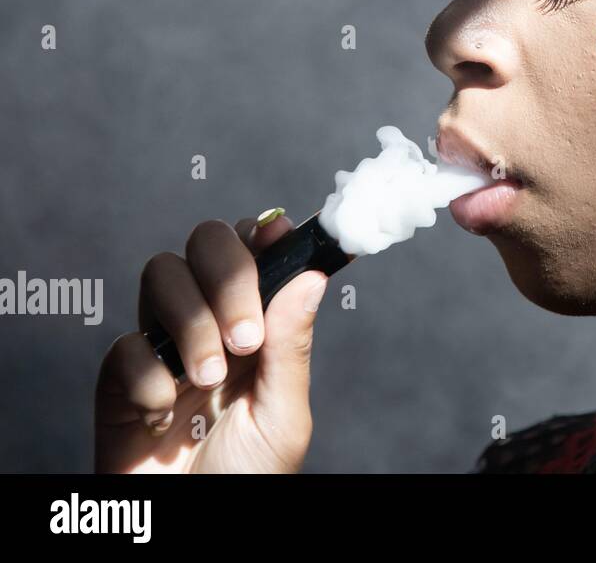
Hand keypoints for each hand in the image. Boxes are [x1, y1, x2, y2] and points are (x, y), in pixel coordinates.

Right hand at [94, 214, 327, 472]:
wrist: (195, 526)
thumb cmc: (247, 475)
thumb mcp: (284, 413)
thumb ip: (293, 346)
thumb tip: (312, 276)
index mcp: (258, 322)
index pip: (256, 250)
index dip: (266, 233)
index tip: (278, 236)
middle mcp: (210, 320)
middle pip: (205, 242)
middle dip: (227, 275)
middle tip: (247, 337)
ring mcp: (164, 343)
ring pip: (162, 274)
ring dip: (192, 324)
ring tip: (209, 381)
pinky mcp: (120, 378)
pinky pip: (126, 345)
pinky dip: (149, 378)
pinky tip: (164, 416)